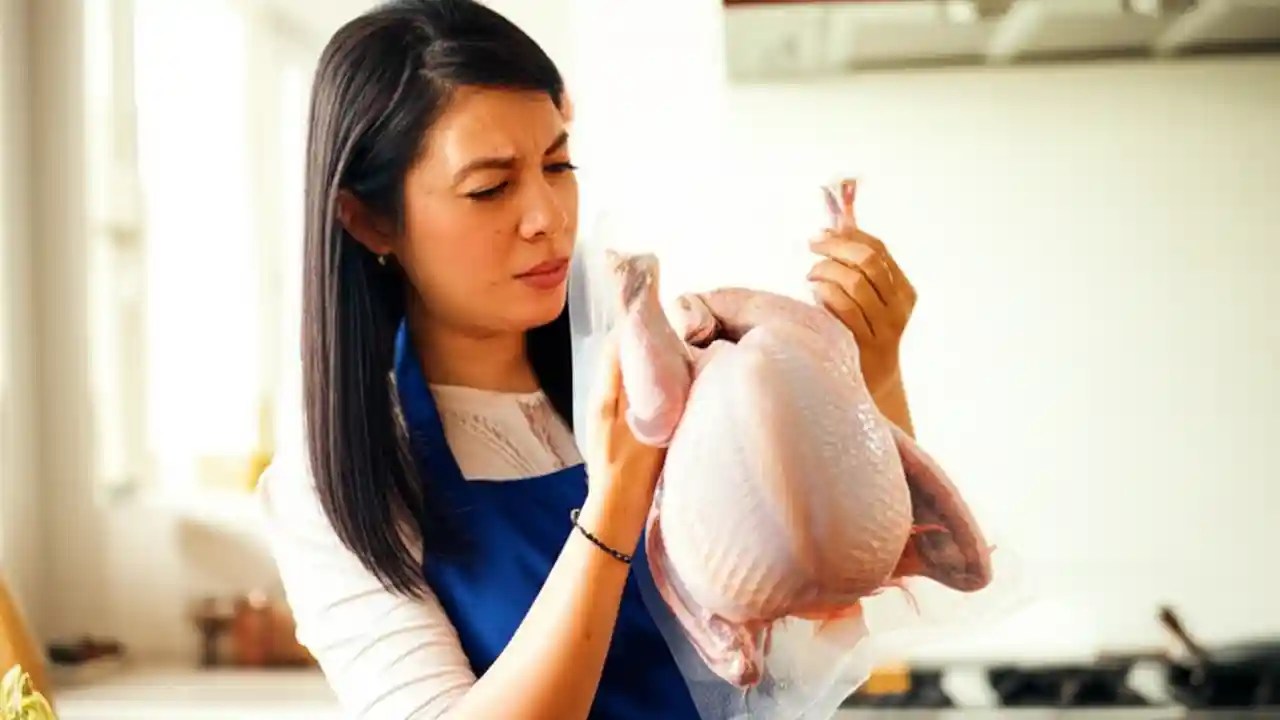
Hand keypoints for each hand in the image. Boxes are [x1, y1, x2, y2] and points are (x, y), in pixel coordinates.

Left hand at [583, 331, 665, 529]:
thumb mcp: (646, 424)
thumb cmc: (634, 468)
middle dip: (636, 341)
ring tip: (664, 352)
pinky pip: (624, 389)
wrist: (616, 505)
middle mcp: (601, 397)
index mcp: (606, 394)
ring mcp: (604, 412)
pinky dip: (639, 379)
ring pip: (621, 373)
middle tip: (664, 331)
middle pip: (615, 356)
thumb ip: (646, 388)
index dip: (632, 327)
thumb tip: (648, 352)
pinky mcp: (612, 425)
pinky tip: (657, 384)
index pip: (614, 347)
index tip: (653, 314)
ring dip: (638, 360)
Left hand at [808, 179, 916, 391]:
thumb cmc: (861, 334)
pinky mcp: (863, 346)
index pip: (877, 250)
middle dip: (834, 247)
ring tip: (811, 275)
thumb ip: (856, 263)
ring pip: (852, 283)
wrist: (872, 387)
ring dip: (824, 271)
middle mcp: (898, 309)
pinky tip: (814, 293)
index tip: (822, 233)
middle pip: (866, 261)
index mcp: (904, 291)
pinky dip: (823, 294)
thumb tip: (838, 214)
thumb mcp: (868, 300)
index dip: (847, 235)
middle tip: (812, 247)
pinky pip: (841, 308)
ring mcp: (883, 329)